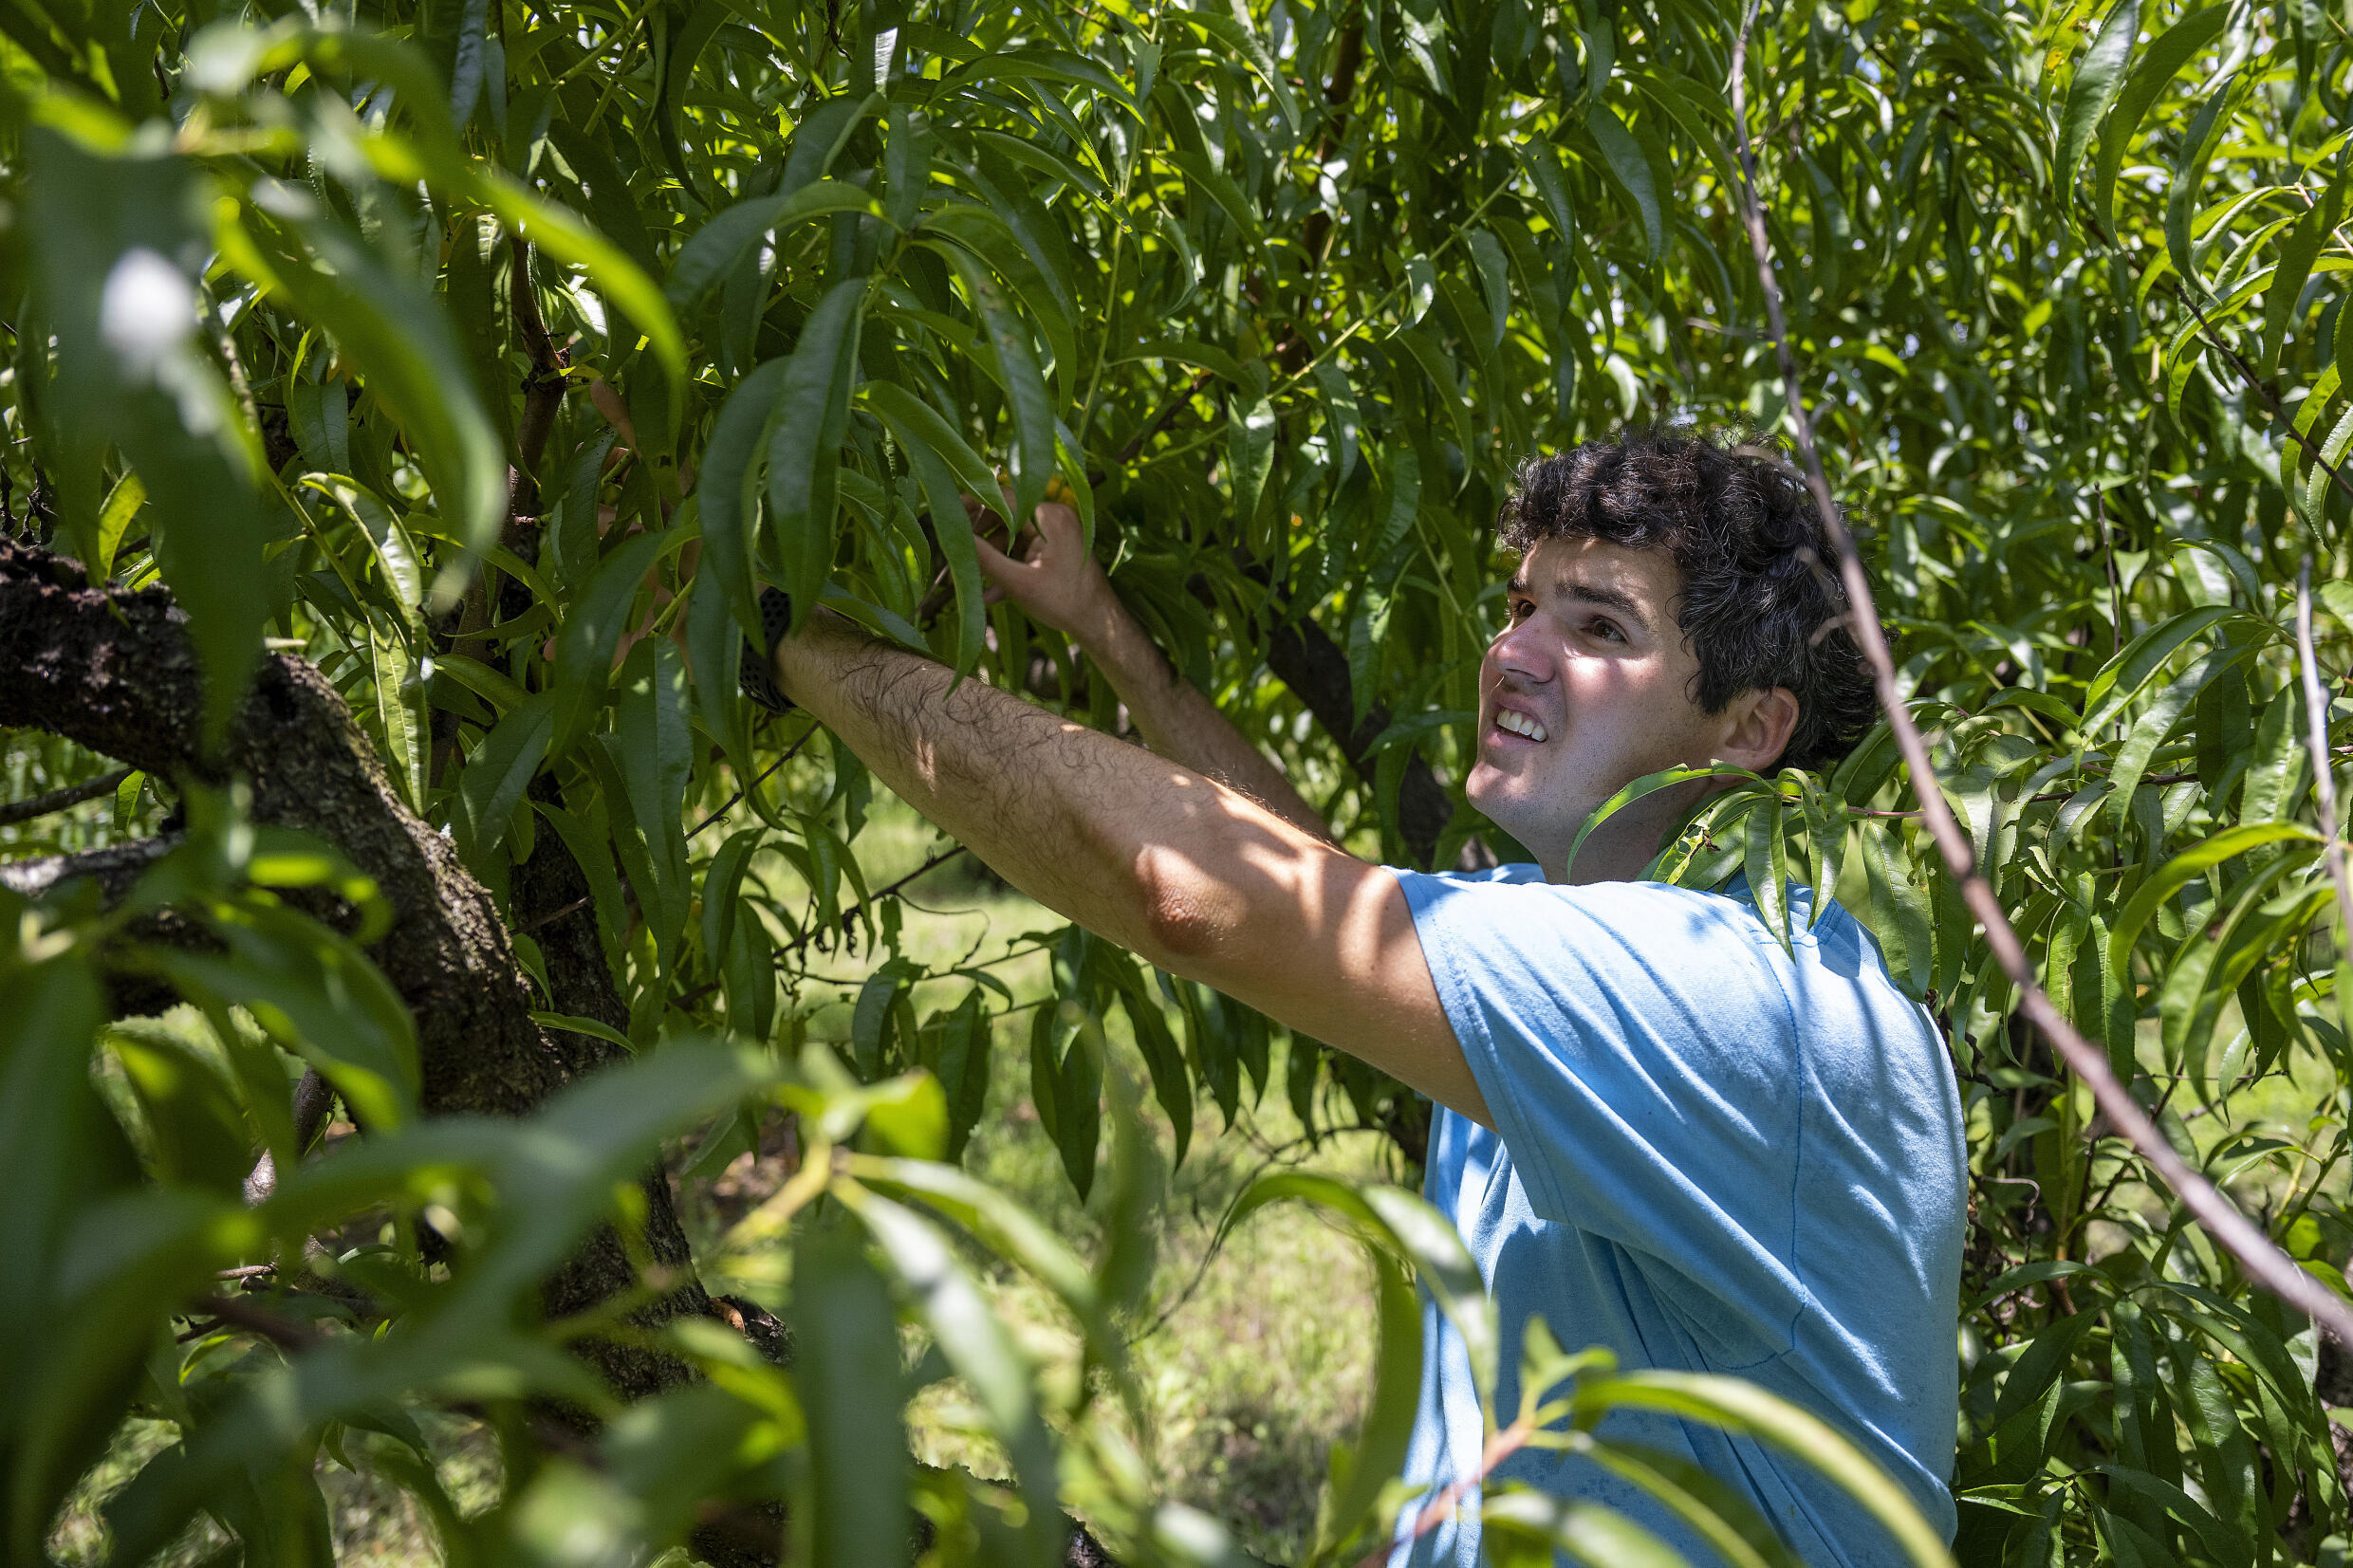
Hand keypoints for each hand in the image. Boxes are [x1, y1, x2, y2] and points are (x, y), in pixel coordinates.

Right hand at [968, 495, 1113, 639]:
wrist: (1099, 624)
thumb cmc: (1065, 603)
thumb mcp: (1019, 583)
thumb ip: (986, 560)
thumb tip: (955, 539)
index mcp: (1050, 517)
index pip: (1004, 497)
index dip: (974, 503)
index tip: (950, 512)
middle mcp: (1054, 517)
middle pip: (1006, 514)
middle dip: (980, 533)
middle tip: (956, 546)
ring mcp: (1056, 532)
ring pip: (1012, 534)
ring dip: (992, 555)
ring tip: (970, 576)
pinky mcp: (1055, 548)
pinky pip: (1024, 548)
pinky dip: (1008, 565)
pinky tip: (990, 592)